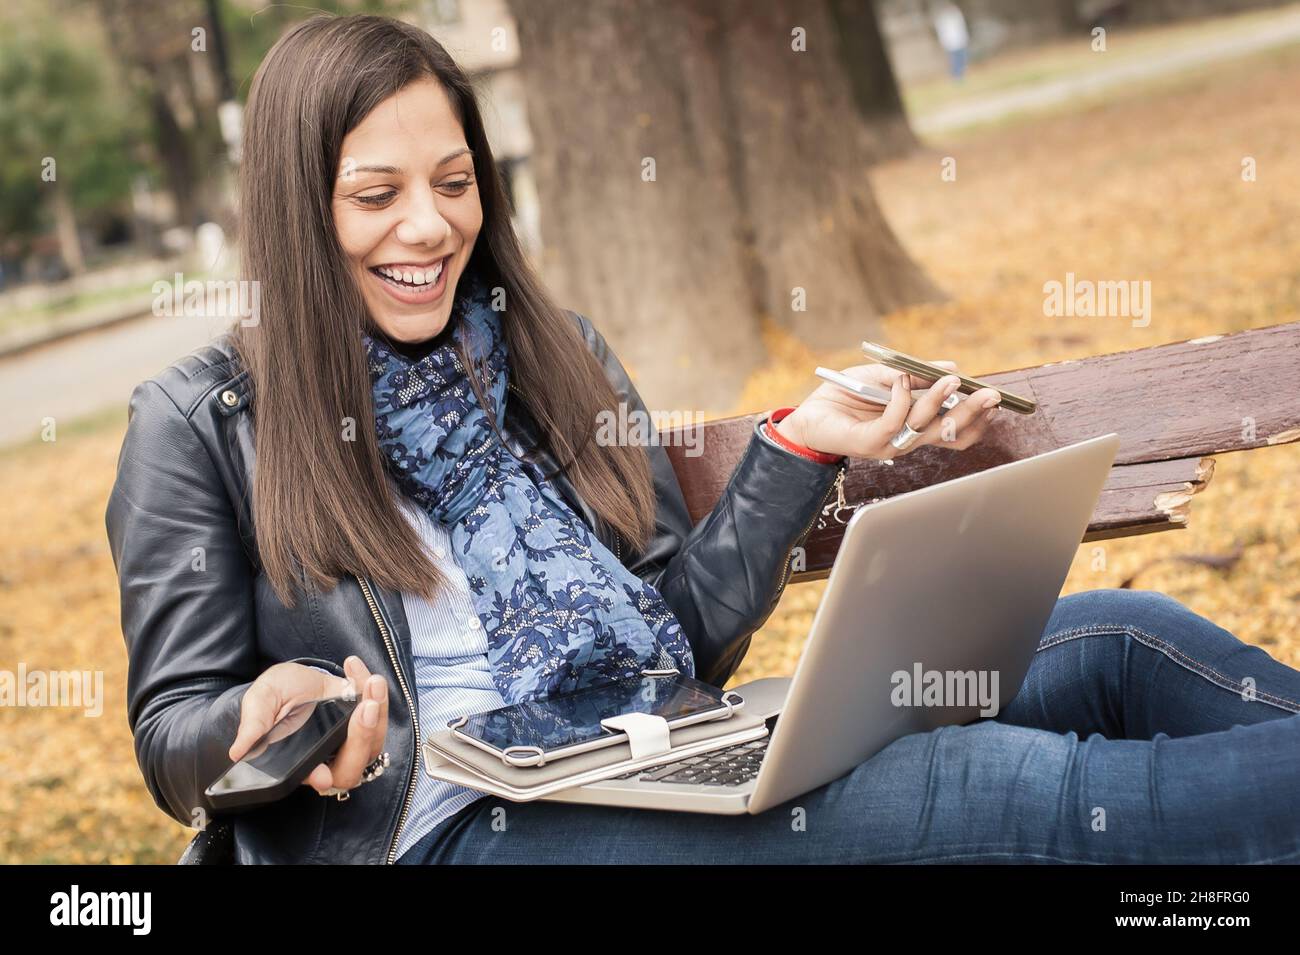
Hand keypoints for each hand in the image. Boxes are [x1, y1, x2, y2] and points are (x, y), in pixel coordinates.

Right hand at [228, 656, 389, 795]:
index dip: (320, 778)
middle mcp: (330, 756)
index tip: (321, 774)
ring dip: (378, 710)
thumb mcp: (260, 703)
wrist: (292, 680)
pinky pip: (378, 710)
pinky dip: (372, 689)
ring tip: (372, 682)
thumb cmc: (273, 698)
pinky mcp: (365, 717)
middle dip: (363, 737)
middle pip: (353, 764)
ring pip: (374, 739)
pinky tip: (354, 667)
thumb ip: (253, 725)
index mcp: (302, 761)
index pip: (315, 778)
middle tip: (365, 707)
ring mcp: (350, 738)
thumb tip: (238, 750)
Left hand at [775, 360, 1002, 460]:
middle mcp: (908, 438)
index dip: (978, 418)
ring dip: (940, 402)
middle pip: (951, 433)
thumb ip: (917, 373)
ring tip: (952, 380)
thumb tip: (953, 368)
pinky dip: (902, 398)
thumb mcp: (886, 376)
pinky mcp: (870, 442)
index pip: (956, 430)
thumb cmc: (847, 396)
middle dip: (973, 414)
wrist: (808, 416)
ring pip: (925, 426)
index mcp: (917, 425)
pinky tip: (902, 380)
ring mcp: (890, 443)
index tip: (995, 398)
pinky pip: (894, 420)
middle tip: (991, 396)